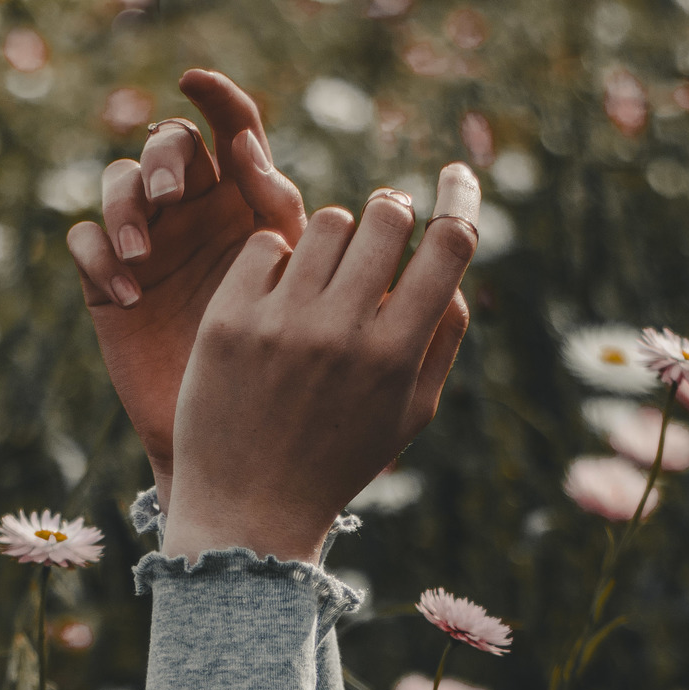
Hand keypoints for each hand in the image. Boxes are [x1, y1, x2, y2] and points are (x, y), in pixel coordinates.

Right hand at [66, 69, 308, 506]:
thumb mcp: (289, 281)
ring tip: (145, 255)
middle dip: (166, 158)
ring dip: (126, 204)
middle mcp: (193, 211)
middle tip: (175, 194)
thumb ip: (277, 212)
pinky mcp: (106, 280)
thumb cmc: (279, 362)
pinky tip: (128, 293)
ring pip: (117, 181)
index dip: (215, 96)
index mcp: (245, 200)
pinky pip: (84, 239)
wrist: (239, 438)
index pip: (230, 128)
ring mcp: (146, 242)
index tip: (195, 78)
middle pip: (167, 144)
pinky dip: (100, 253)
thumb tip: (248, 149)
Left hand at [163, 164, 479, 566]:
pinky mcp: (228, 319)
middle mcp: (342, 332)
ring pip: (326, 221)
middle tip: (380, 234)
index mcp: (395, 356)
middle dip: (390, 215)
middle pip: (385, 215)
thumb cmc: (337, 460)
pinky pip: (267, 243)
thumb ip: (440, 337)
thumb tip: (448, 263)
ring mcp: (281, 323)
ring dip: (333, 240)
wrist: (247, 512)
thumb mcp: (409, 415)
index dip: (460, 199)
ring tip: (322, 278)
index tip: (456, 177)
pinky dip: (278, 260)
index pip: (448, 245)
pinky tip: (275, 297)